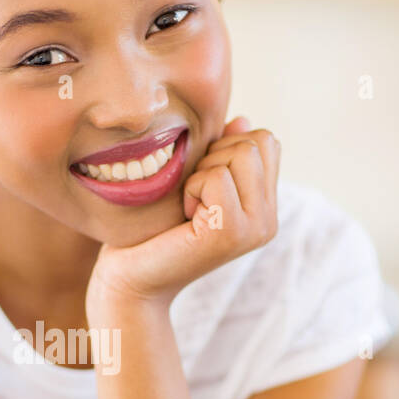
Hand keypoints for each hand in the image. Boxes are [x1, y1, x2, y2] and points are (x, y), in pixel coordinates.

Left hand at [86, 117, 279, 309]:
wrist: (131, 278)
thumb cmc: (154, 229)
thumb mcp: (192, 182)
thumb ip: (220, 154)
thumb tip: (241, 120)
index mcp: (265, 207)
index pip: (266, 141)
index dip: (226, 146)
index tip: (199, 183)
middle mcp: (267, 220)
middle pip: (257, 142)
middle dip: (215, 156)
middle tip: (192, 196)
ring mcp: (255, 229)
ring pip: (242, 153)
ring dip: (202, 172)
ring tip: (189, 207)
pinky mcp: (232, 233)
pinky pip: (217, 177)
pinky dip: (191, 187)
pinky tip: (183, 216)